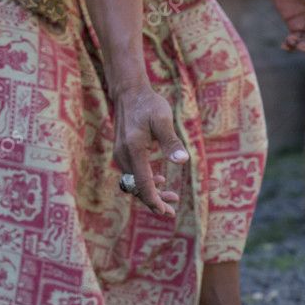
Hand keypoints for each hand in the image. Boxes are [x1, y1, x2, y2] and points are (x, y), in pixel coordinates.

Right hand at [112, 85, 188, 216]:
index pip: (142, 183)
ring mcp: (121, 154)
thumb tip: (183, 160)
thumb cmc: (149, 105)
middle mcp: (123, 155)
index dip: (153, 199)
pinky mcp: (123, 152)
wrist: (130, 93)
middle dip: (154, 201)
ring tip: (171, 198)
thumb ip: (171, 142)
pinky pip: (133, 174)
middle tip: (171, 211)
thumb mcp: (163, 120)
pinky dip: (145, 182)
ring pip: (135, 182)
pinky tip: (159, 181)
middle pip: (137, 187)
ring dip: (151, 192)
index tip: (164, 211)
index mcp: (133, 150)